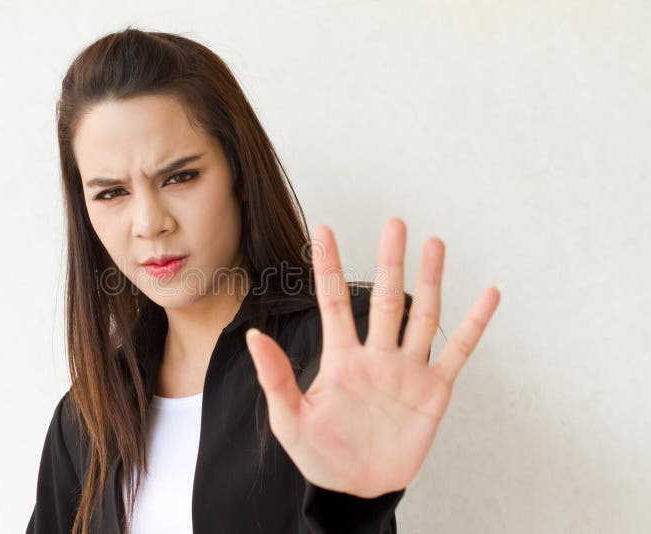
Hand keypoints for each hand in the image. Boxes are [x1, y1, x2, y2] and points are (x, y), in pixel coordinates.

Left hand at [245, 217, 500, 497]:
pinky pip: (457, 352)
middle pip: (385, 299)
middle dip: (390, 262)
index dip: (330, 266)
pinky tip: (489, 295)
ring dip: (431, 281)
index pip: (333, 302)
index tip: (326, 230)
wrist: (357, 488)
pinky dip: (474, 325)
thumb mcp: (289, 420)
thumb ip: (276, 378)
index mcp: (341, 359)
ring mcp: (406, 371)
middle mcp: (376, 356)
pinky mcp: (433, 392)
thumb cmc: (320, 454)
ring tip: (435, 244)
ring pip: (421, 316)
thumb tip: (255, 337)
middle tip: (396, 224)